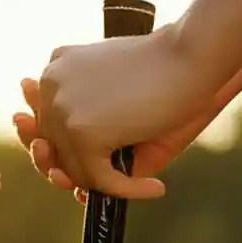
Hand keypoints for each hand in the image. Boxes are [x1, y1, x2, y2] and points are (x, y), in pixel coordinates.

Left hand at [14, 26, 226, 198]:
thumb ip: (91, 121)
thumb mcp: (117, 90)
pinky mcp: (82, 133)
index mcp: (56, 70)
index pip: (49, 123)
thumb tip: (73, 188)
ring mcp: (62, 110)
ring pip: (74, 169)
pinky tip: (157, 188)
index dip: (69, 148)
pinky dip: (129, 189)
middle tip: (116, 179)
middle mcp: (51, 86)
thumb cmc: (164, 68)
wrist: (191, 53)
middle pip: (56, 148)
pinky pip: (99, 180)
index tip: (92, 162)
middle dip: (84, 168)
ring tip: (141, 184)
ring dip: (107, 183)